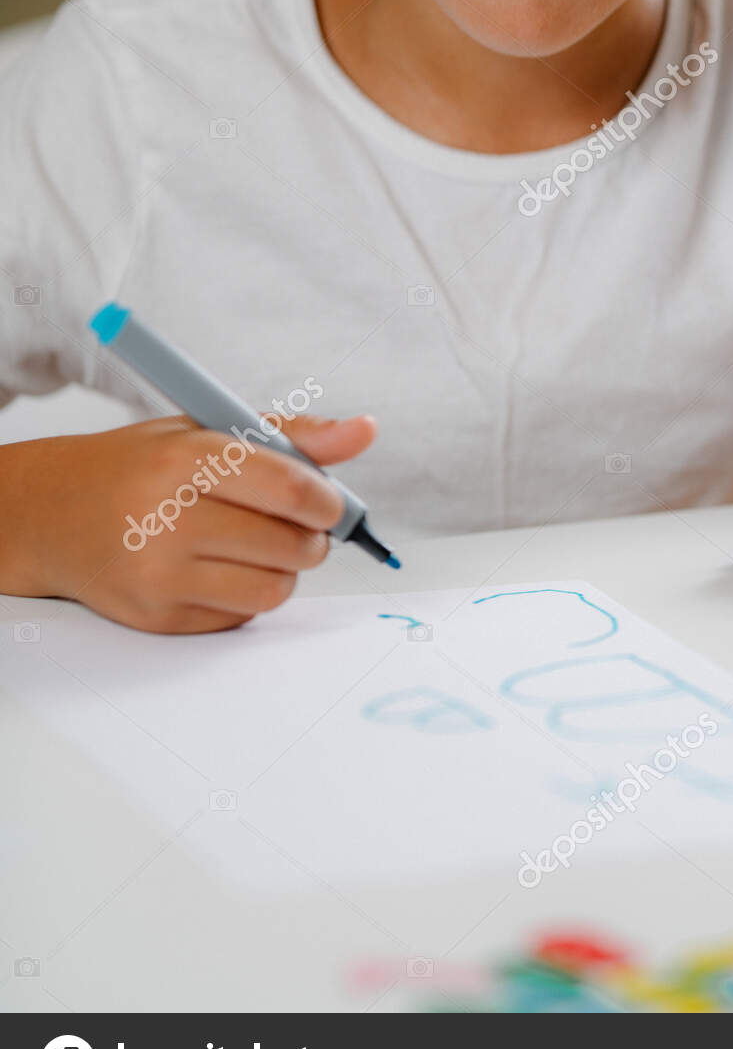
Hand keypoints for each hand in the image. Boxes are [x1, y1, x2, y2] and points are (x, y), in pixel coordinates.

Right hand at [0, 411, 376, 630]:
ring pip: (272, 590)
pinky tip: (222, 568)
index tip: (331, 503)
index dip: (327, 501)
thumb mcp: (207, 431)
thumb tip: (366, 430)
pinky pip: (240, 618)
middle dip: (313, 539)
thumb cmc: (144, 465)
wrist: (51, 514)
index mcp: (186, 459)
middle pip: (289, 545)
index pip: (288, 488)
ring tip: (263, 547)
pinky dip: (248, 596)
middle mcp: (168, 518)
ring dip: (285, 571)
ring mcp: (159, 575)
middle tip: (301, 527)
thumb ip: (291, 434)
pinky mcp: (157, 618)